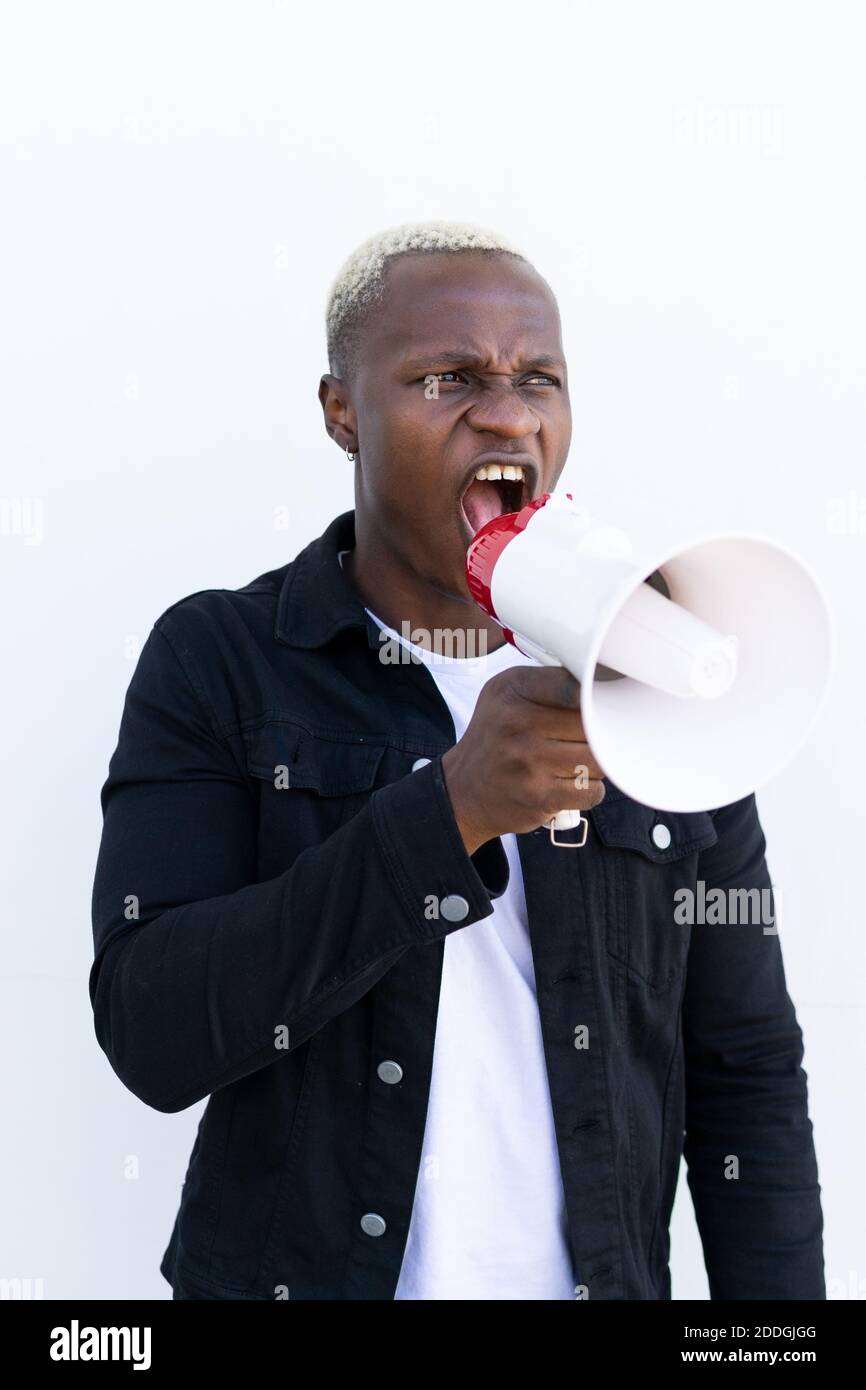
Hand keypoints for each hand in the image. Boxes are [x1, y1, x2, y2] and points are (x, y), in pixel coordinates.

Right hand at [440, 666, 605, 855]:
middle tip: (587, 736)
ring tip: (575, 760)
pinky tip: (572, 784)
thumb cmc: (495, 736)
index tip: (598, 700)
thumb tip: (598, 679)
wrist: (464, 791)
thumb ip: (547, 681)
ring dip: (595, 763)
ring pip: (597, 759)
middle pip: (592, 725)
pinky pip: (591, 791)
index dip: (593, 694)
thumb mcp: (505, 693)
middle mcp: (518, 724)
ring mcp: (529, 763)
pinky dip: (590, 790)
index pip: (570, 685)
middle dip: (598, 732)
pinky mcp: (540, 797)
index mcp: (513, 691)